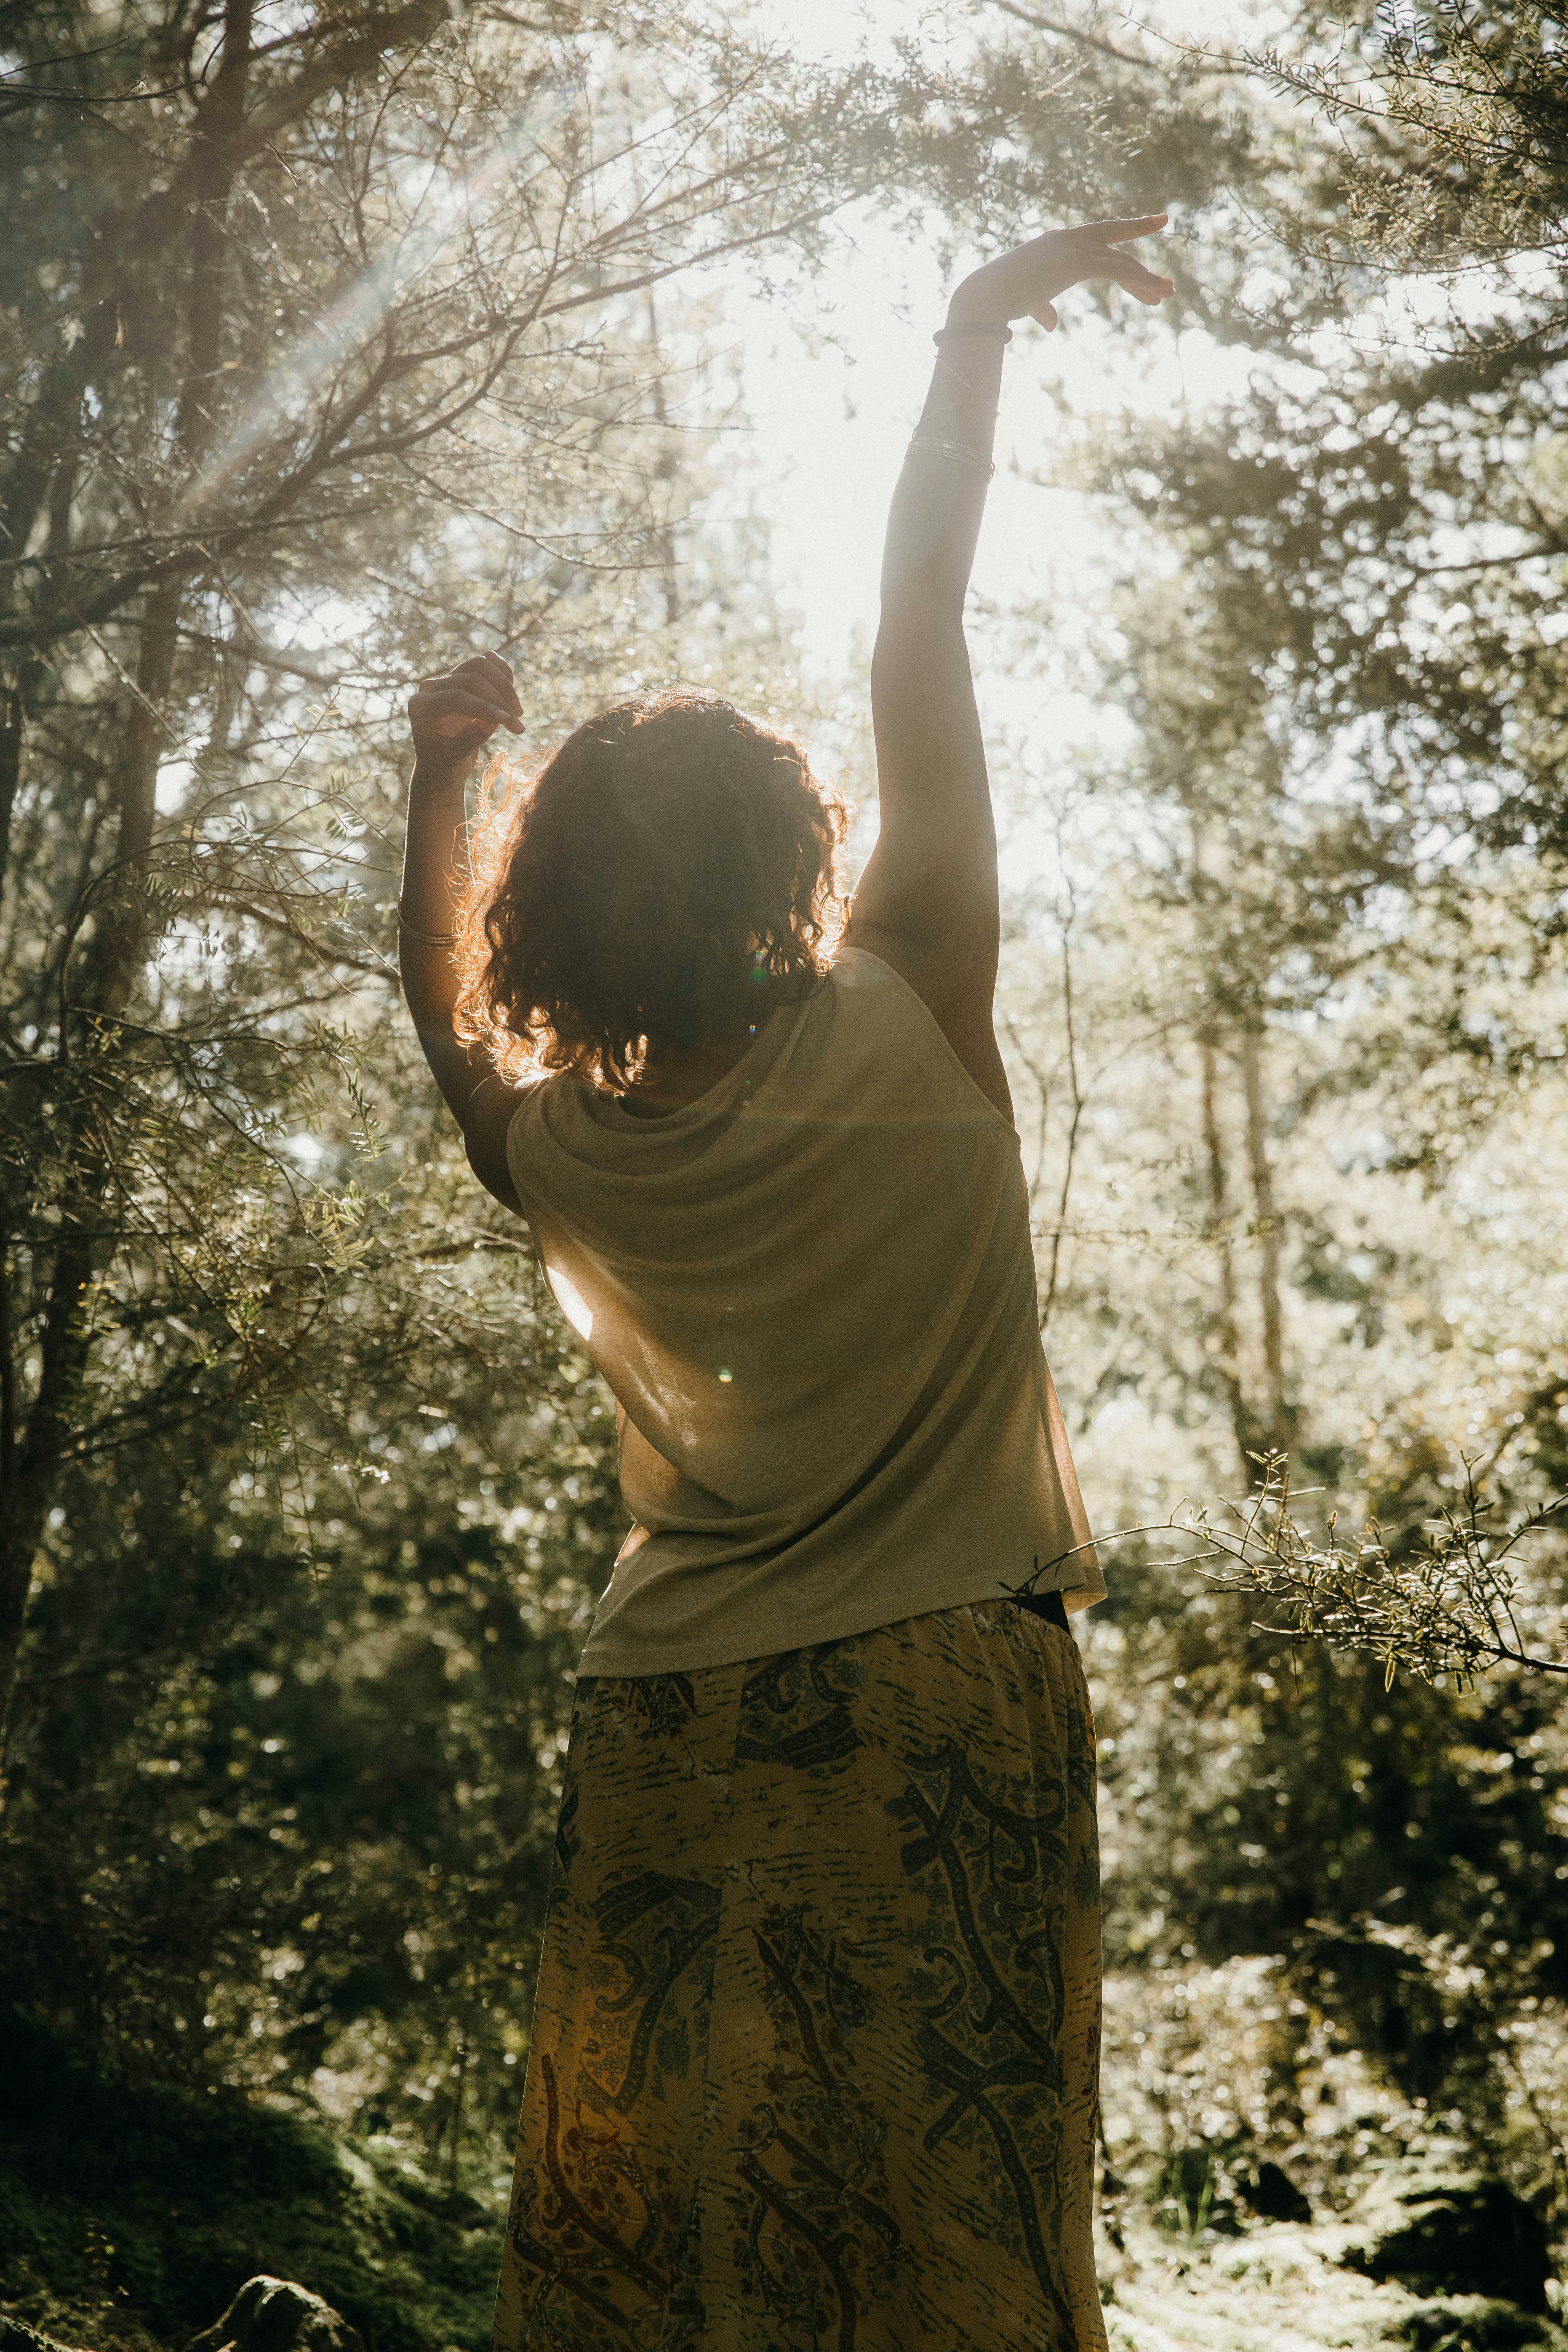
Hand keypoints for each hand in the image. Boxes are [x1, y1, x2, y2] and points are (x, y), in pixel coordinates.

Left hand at [406, 650, 522, 776]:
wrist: (441, 764)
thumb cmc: (443, 766)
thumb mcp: (453, 760)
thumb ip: (470, 740)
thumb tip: (494, 720)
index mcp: (421, 706)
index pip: (456, 697)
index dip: (484, 707)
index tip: (509, 720)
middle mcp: (431, 688)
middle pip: (472, 677)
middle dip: (499, 698)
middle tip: (517, 723)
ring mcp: (448, 679)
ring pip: (481, 664)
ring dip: (505, 686)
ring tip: (518, 713)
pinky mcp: (463, 677)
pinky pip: (487, 662)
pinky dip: (503, 673)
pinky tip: (512, 695)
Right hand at [948, 213, 1173, 333]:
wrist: (985, 298)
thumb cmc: (1000, 300)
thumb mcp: (1029, 301)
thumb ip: (1043, 308)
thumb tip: (1051, 323)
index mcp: (1058, 242)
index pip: (1099, 233)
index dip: (1129, 228)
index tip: (1155, 222)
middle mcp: (1068, 239)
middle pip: (1116, 240)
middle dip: (1145, 243)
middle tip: (1166, 262)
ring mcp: (1074, 248)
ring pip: (1121, 261)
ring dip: (1146, 279)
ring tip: (1166, 294)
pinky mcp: (1078, 263)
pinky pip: (1117, 270)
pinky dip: (1140, 281)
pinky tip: (1156, 292)